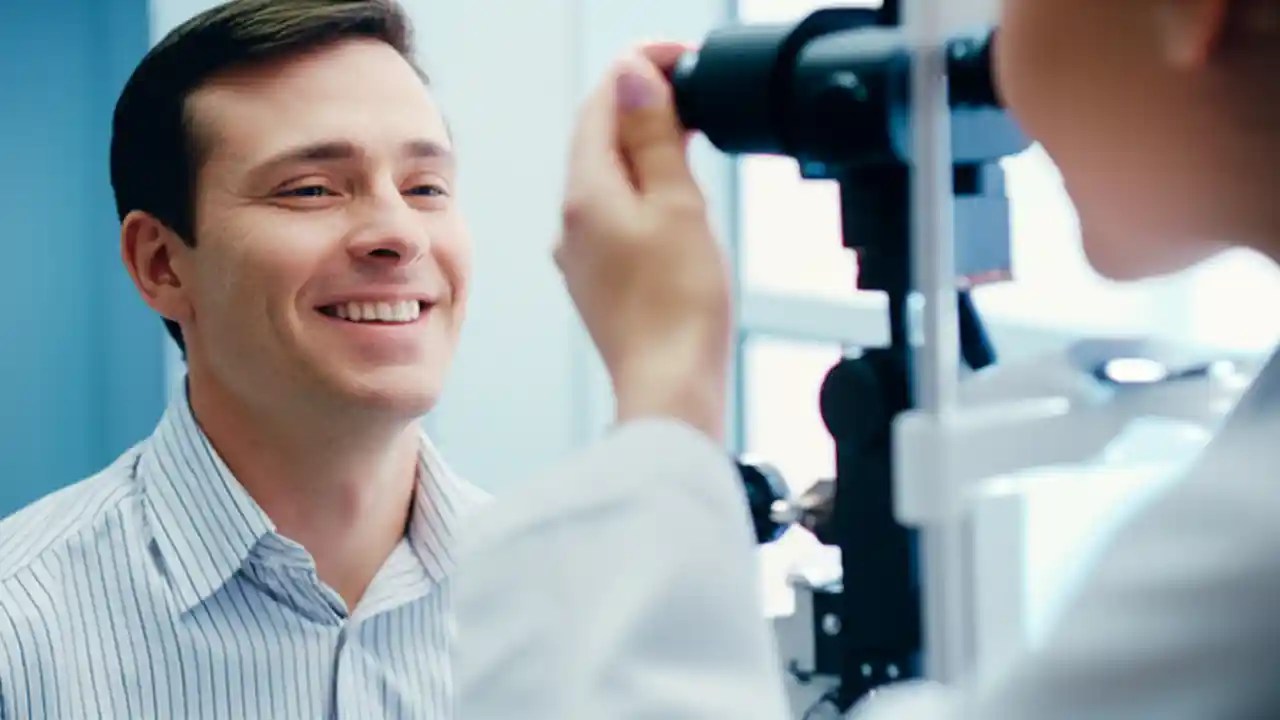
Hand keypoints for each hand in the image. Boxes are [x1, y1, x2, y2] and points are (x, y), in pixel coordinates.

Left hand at [556, 44, 731, 442]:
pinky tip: (674, 202)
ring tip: (692, 141)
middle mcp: (570, 222)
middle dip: (643, 106)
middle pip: (600, 138)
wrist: (671, 389)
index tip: (681, 58)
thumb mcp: (677, 204)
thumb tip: (631, 74)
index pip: (601, 104)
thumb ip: (652, 136)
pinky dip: (643, 191)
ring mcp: (581, 254)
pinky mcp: (599, 280)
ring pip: (607, 177)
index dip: (639, 69)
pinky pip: (614, 215)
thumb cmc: (679, 308)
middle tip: (694, 93)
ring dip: (645, 149)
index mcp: (584, 195)